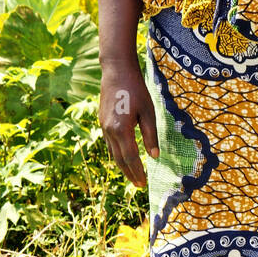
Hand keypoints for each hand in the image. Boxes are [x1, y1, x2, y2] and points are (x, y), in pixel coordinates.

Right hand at [99, 61, 159, 187]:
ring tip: (133, 175)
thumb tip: (155, 156)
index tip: (143, 183)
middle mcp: (109, 130)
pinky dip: (117, 153)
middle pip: (119, 159)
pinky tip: (124, 156)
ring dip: (123, 165)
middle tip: (139, 185)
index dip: (137, 171)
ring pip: (113, 152)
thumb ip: (151, 134)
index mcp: (121, 129)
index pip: (130, 157)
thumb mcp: (148, 111)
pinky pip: (110, 143)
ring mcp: (103, 126)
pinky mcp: (102, 121)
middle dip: (130, 173)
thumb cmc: (136, 89)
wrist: (116, 71)